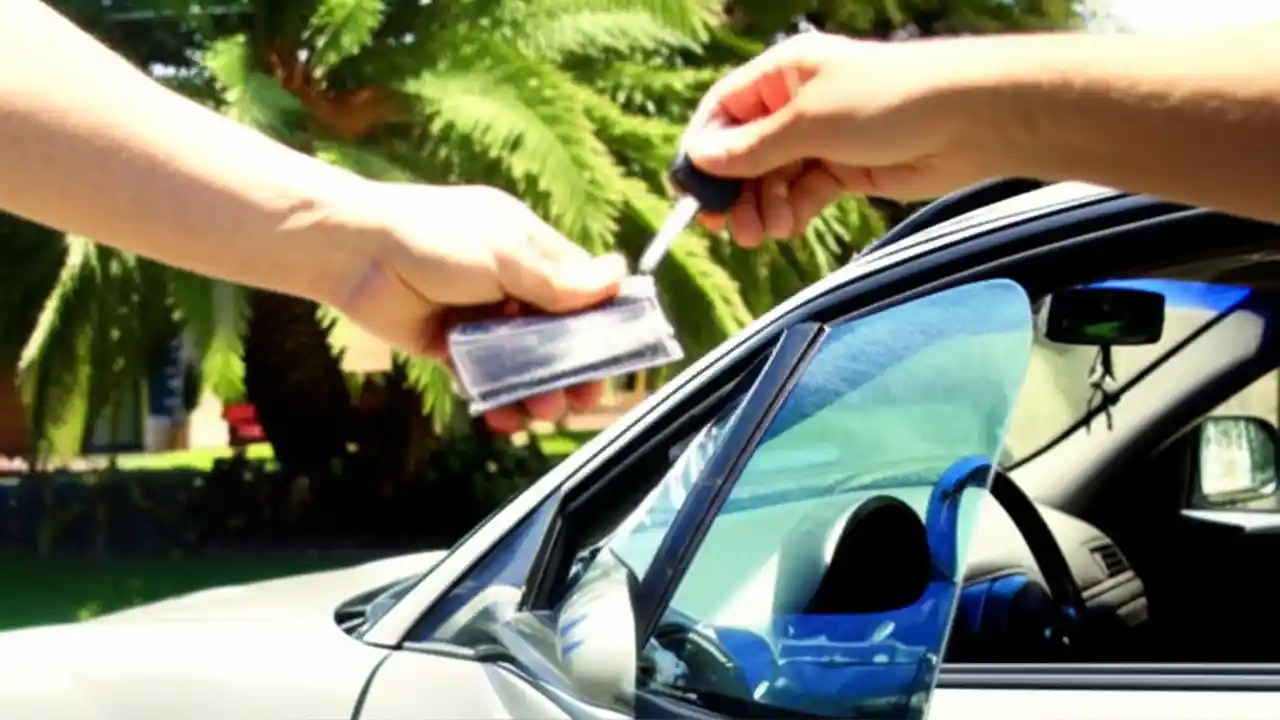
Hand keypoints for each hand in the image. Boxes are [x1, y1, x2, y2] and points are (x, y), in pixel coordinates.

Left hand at [330, 182, 627, 433]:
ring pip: (525, 362)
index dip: (602, 323)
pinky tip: (505, 416)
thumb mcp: (504, 253)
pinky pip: (486, 379)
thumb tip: (617, 277)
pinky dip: (499, 399)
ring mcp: (482, 317)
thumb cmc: (432, 238)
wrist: (354, 255)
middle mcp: (511, 284)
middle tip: (582, 397)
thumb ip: (557, 278)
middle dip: (572, 368)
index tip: (617, 355)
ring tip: (544, 411)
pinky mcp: (452, 347)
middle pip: (558, 334)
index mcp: (530, 250)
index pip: (582, 289)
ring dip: (539, 389)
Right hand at [682, 31, 1003, 246]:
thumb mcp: (810, 122)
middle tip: (726, 226)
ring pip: (771, 178)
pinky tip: (790, 226)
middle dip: (733, 189)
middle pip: (744, 151)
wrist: (970, 121)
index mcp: (783, 73)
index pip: (723, 110)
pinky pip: (802, 193)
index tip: (691, 190)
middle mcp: (796, 103)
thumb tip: (702, 159)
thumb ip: (753, 147)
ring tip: (764, 233)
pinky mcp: (844, 169)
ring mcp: (820, 138)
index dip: (704, 149)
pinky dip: (791, 211)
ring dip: (762, 207)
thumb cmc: (890, 100)